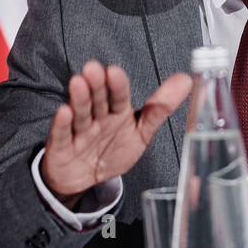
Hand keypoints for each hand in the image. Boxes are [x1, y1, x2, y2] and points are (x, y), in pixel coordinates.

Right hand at [40, 61, 190, 206]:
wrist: (84, 178)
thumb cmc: (112, 151)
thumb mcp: (141, 133)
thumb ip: (160, 109)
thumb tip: (186, 80)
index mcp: (117, 112)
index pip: (119, 96)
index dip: (117, 85)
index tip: (115, 72)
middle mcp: (97, 117)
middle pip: (97, 100)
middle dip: (96, 85)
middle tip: (94, 69)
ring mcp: (79, 131)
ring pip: (80, 113)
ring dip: (79, 98)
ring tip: (78, 83)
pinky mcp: (62, 146)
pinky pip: (62, 135)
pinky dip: (62, 124)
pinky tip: (64, 112)